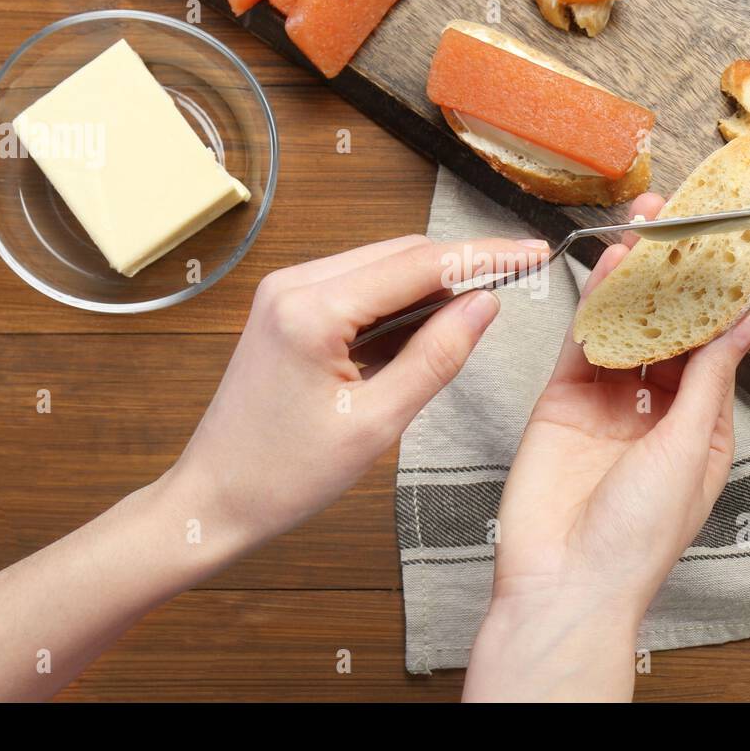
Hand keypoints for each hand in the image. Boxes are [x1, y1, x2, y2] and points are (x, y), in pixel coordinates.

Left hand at [169, 234, 548, 551]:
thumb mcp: (377, 423)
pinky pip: (358, 287)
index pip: (422, 263)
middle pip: (402, 252)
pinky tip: (420, 334)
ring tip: (468, 322)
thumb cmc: (284, 475)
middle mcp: (294, 284)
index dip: (487, 255)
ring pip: (382, 265)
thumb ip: (437, 356)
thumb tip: (486, 304)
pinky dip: (397, 303)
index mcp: (313, 309)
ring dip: (430, 286)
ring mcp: (286, 292)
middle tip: (518, 284)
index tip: (535, 252)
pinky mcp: (287, 307)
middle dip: (462, 267)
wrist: (214, 498)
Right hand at [464, 194, 749, 701]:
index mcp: (700, 431)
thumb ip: (707, 380)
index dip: (718, 302)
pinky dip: (593, 308)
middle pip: (665, 333)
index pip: (712, 351)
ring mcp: (606, 407)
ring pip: (622, 331)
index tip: (728, 252)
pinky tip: (607, 271)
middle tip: (677, 223)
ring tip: (642, 229)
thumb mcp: (689, 449)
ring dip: (632, 284)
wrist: (564, 583)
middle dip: (671, 281)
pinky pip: (581, 346)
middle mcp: (655, 415)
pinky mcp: (561, 404)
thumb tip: (746, 323)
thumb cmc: (638, 537)